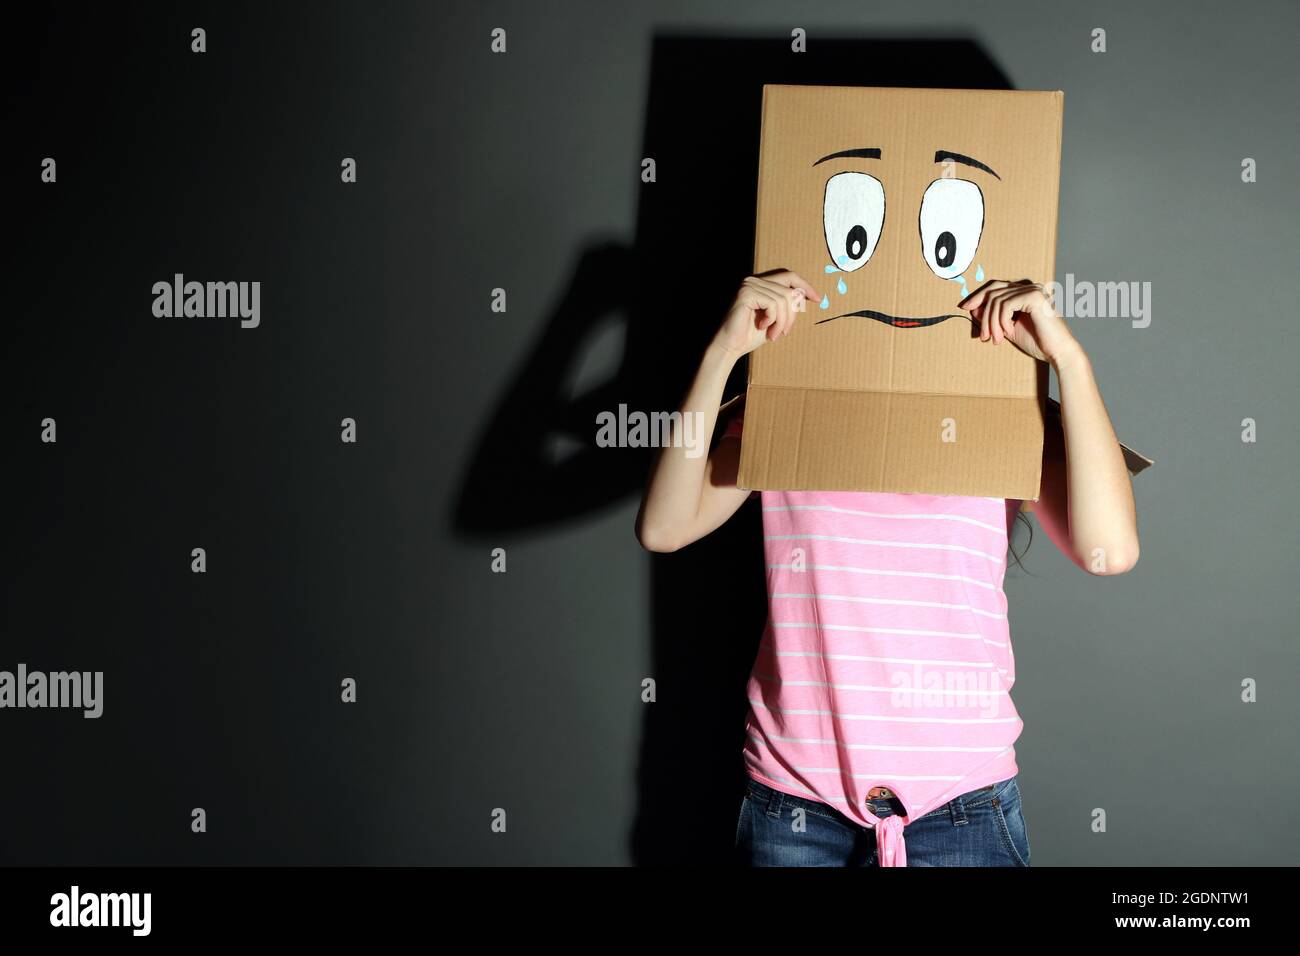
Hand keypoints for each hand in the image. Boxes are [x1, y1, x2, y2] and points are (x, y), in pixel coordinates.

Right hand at [713, 270, 821, 358]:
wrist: (730, 347)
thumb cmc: (750, 335)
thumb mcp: (775, 319)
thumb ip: (787, 305)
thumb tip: (803, 296)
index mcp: (761, 283)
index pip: (788, 276)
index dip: (804, 285)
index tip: (817, 299)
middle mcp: (754, 280)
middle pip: (789, 291)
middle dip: (791, 315)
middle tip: (784, 333)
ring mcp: (749, 285)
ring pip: (783, 299)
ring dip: (782, 321)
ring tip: (774, 334)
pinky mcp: (746, 293)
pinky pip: (773, 304)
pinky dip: (772, 319)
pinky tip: (762, 327)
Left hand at [959, 279, 1077, 364]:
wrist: (1058, 352)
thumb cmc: (1037, 342)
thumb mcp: (1007, 328)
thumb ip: (992, 317)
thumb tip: (972, 308)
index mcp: (1025, 292)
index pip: (996, 287)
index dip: (978, 296)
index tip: (965, 308)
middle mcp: (1030, 287)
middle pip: (994, 290)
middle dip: (983, 312)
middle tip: (982, 335)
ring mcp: (1033, 290)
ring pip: (997, 300)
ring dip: (991, 323)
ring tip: (996, 339)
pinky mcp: (1034, 296)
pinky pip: (1005, 305)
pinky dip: (1001, 321)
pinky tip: (1008, 333)